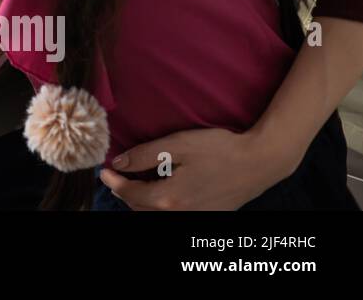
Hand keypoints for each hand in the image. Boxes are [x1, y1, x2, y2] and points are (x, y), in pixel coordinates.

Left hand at [99, 127, 288, 209]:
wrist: (260, 162)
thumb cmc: (219, 150)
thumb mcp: (176, 145)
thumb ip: (144, 156)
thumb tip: (118, 164)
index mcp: (168, 197)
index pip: (129, 193)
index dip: (113, 181)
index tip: (103, 170)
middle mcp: (179, 214)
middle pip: (140, 208)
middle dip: (125, 193)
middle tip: (115, 177)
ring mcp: (195, 217)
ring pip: (156, 215)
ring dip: (141, 202)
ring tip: (134, 183)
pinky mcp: (208, 215)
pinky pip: (174, 215)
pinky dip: (160, 206)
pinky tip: (161, 191)